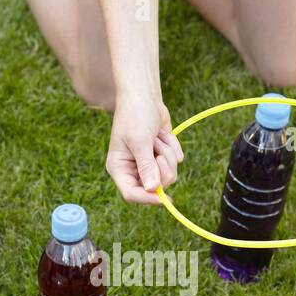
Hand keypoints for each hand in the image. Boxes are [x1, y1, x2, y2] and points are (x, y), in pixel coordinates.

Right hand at [106, 90, 183, 204]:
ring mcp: (149, 164)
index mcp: (119, 168)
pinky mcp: (162, 156)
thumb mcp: (140, 140)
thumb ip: (146, 165)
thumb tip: (153, 190)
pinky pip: (176, 161)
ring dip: (168, 154)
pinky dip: (173, 145)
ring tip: (157, 138)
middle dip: (162, 168)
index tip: (165, 199)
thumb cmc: (135, 115)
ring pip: (169, 174)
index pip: (131, 194)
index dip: (148, 199)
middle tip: (159, 152)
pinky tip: (162, 134)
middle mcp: (133, 170)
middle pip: (155, 187)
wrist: (144, 96)